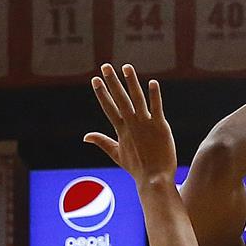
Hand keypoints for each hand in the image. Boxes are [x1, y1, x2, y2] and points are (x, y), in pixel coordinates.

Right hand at [84, 63, 176, 184]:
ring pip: (137, 99)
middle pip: (120, 100)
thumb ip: (102, 142)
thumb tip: (85, 136)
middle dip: (112, 82)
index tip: (95, 79)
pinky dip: (154, 96)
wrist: (154, 179)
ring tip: (126, 67)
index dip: (102, 93)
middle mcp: (132, 125)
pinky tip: (152, 82)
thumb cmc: (137, 168)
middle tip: (105, 66)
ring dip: (131, 83)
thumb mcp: (116, 154)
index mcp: (121, 130)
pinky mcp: (160, 127)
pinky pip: (157, 108)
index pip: (109, 108)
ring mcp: (146, 125)